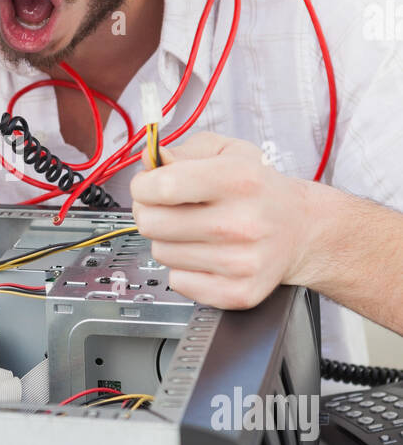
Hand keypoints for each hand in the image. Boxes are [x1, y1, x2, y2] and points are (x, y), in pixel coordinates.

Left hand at [128, 131, 313, 308]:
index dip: (143, 185)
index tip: (147, 185)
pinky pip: (178, 282)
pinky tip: (205, 254)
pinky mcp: (239, 292)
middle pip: (153, 223)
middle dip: (150, 213)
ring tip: (195, 230)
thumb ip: (183, 152)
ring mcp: (242, 262)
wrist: (301, 229)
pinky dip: (183, 269)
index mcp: (239, 179)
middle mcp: (243, 222)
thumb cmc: (258, 189)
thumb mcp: (227, 151)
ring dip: (169, 241)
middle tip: (168, 209)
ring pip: (162, 253)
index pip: (163, 186)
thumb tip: (148, 163)